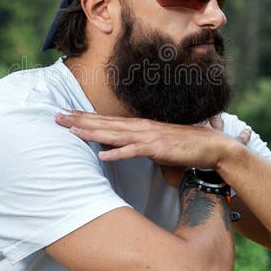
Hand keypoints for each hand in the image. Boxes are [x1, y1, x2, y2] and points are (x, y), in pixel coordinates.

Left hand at [55, 110, 249, 173]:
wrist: (213, 147)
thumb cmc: (184, 147)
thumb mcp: (156, 146)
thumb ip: (137, 146)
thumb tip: (118, 149)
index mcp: (139, 126)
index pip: (106, 121)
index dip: (85, 118)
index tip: (65, 115)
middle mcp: (141, 127)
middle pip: (104, 123)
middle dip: (80, 120)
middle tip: (56, 117)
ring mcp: (149, 137)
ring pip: (115, 134)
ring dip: (92, 133)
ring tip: (71, 132)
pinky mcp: (159, 148)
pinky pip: (135, 151)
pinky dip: (118, 153)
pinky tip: (102, 155)